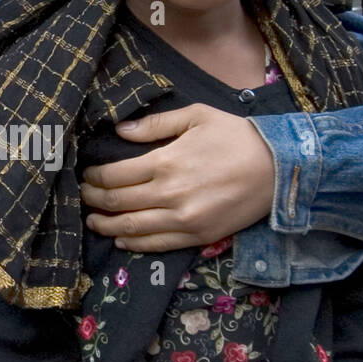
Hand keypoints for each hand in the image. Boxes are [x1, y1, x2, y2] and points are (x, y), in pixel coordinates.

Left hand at [81, 105, 276, 251]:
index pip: (115, 175)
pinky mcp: (197, 236)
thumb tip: (120, 131)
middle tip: (84, 196)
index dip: (95, 176)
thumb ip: (155, 124)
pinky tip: (121, 240)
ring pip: (131, 228)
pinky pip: (156, 245)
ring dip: (106, 226)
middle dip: (94, 199)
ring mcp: (183, 219)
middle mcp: (170, 194)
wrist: (279, 169)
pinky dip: (133, 244)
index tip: (87, 174)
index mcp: (166, 162)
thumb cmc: (237, 137)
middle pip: (118, 202)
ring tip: (93, 220)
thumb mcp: (196, 116)